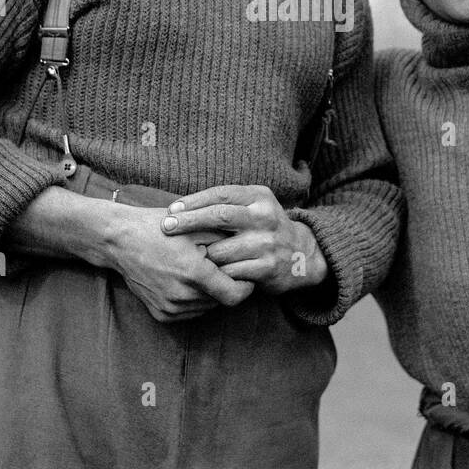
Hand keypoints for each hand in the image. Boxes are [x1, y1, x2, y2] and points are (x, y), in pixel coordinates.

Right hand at [108, 205, 253, 322]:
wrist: (121, 240)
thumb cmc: (160, 228)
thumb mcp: (197, 226)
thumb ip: (226, 241)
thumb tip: (251, 251)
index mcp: (194, 273)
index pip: (235, 295)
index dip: (245, 286)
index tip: (244, 273)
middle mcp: (182, 296)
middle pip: (221, 301)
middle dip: (226, 286)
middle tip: (221, 267)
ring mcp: (169, 308)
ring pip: (206, 307)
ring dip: (210, 293)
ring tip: (201, 271)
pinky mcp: (160, 314)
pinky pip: (189, 312)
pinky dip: (193, 300)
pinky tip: (185, 280)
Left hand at [161, 184, 327, 294]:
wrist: (303, 255)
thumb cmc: (265, 228)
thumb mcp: (254, 206)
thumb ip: (227, 204)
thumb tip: (181, 207)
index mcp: (259, 197)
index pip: (220, 194)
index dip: (193, 201)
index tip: (171, 209)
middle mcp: (265, 216)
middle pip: (219, 216)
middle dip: (188, 221)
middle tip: (165, 227)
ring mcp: (267, 243)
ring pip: (221, 249)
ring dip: (202, 255)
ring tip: (189, 257)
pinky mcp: (267, 267)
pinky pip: (230, 272)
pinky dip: (216, 273)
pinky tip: (207, 274)